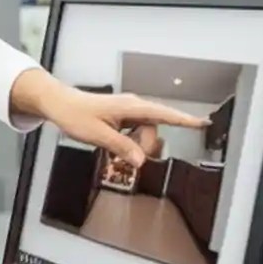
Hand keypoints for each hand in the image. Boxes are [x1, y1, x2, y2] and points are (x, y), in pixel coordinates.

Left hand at [44, 87, 208, 166]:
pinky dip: (127, 142)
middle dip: (143, 147)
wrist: (59, 103)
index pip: (165, 114)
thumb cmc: (75, 114)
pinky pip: (134, 134)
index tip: (203, 123)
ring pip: (143, 135)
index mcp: (131, 107)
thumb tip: (141, 160)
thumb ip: (121, 147)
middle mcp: (134, 107)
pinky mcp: (122, 118)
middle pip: (153, 132)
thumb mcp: (97, 134)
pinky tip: (112, 145)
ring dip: (133, 146)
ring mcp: (128, 112)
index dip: (185, 120)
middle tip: (122, 155)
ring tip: (112, 147)